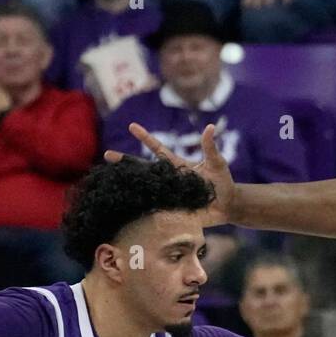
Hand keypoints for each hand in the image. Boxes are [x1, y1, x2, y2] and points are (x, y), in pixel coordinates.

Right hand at [109, 122, 232, 225]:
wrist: (228, 205)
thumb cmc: (222, 182)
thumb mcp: (217, 162)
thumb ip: (210, 147)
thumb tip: (211, 127)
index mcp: (177, 165)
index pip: (158, 149)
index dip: (145, 138)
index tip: (132, 126)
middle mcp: (169, 179)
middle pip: (144, 168)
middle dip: (125, 161)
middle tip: (107, 154)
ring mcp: (169, 194)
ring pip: (145, 187)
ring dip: (129, 183)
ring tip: (110, 179)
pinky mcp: (173, 210)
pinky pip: (156, 207)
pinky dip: (143, 205)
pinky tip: (127, 203)